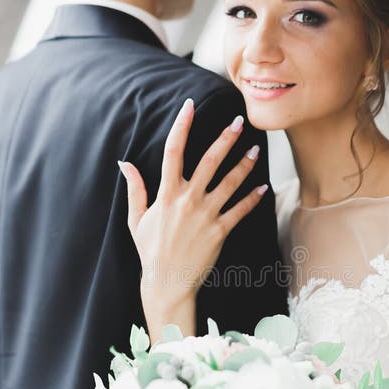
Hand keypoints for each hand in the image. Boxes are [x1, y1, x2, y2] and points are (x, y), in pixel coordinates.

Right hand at [118, 98, 267, 329]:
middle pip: (209, 161)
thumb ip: (135, 189)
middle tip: (239, 121)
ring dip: (244, 164)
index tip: (190, 106)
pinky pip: (240, 211)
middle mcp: (187, 200)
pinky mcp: (220, 231)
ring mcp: (205, 215)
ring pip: (230, 183)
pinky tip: (263, 187)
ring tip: (256, 149)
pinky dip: (253, 198)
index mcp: (166, 194)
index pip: (173, 151)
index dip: (181, 126)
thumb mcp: (136, 219)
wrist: (166, 282)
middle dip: (225, 139)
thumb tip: (125, 164)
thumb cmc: (150, 251)